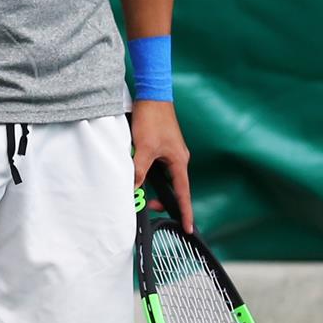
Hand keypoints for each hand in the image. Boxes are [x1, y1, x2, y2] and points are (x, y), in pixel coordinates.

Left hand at [132, 100, 192, 231]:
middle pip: (172, 187)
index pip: (183, 193)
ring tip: (140, 189)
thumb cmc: (152, 119)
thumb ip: (139, 170)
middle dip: (162, 199)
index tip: (188, 228)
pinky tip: (138, 171)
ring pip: (162, 176)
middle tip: (149, 206)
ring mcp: (171, 152)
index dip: (185, 212)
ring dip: (152, 183)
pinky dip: (149, 172)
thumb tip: (133, 188)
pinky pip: (157, 165)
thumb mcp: (143, 148)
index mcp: (179, 162)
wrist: (152, 95)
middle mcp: (178, 159)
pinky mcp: (162, 145)